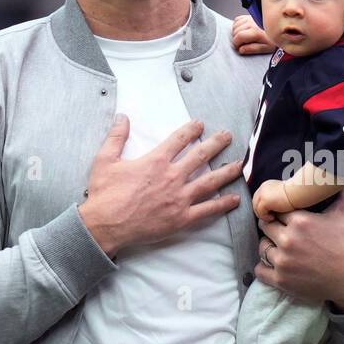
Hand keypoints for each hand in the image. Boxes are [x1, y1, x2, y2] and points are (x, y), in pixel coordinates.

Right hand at [79, 115, 242, 257]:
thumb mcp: (105, 160)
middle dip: (217, 144)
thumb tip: (122, 117)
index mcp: (156, 161)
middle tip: (228, 136)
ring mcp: (180, 198)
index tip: (200, 124)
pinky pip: (208, 210)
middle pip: (201, 156)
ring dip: (227, 171)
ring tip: (239, 164)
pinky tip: (234, 199)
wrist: (105, 225)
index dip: (191, 130)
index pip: (179, 140)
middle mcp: (172, 177)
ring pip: (210, 181)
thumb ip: (116, 137)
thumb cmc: (104, 194)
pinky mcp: (182, 218)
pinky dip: (223, 204)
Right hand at [232, 15, 273, 55]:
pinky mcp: (250, 15)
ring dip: (236, 32)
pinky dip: (237, 25)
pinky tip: (242, 30)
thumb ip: (253, 49)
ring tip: (242, 37)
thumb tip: (241, 50)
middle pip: (235, 31)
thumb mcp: (266, 48)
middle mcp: (252, 23)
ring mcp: (250, 18)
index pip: (239, 37)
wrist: (280, 30)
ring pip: (235, 25)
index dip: (235, 44)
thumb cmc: (273, 40)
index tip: (237, 47)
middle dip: (236, 39)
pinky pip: (238, 19)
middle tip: (241, 44)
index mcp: (256, 32)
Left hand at [252, 179, 292, 221]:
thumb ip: (276, 198)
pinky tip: (273, 218)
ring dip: (263, 215)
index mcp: (267, 186)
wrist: (298, 192)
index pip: (259, 198)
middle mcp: (263, 188)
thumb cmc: (296, 194)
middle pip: (256, 203)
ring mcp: (262, 194)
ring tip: (272, 218)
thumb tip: (273, 208)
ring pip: (256, 209)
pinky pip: (260, 212)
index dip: (263, 207)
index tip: (271, 213)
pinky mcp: (264, 201)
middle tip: (270, 218)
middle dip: (261, 212)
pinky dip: (265, 217)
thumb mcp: (283, 194)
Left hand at [253, 184, 343, 309]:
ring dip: (268, 246)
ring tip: (279, 247)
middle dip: (273, 227)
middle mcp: (288, 240)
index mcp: (301, 221)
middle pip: (265, 226)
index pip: (276, 209)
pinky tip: (274, 264)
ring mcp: (283, 262)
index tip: (285, 217)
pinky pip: (260, 270)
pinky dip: (264, 267)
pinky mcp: (281, 280)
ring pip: (261, 247)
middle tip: (282, 230)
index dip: (280, 212)